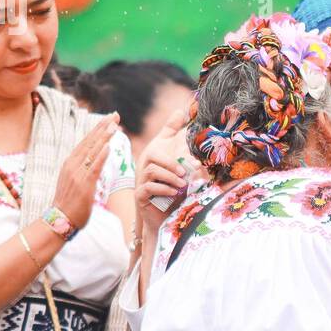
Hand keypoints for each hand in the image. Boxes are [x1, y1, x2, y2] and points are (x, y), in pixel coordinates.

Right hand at [52, 112, 119, 228]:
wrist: (59, 220)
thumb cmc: (69, 204)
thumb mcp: (75, 182)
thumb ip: (84, 170)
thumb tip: (94, 161)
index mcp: (70, 163)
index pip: (86, 142)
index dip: (98, 129)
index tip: (109, 119)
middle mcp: (72, 165)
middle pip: (89, 141)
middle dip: (103, 127)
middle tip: (115, 114)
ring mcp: (77, 174)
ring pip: (92, 151)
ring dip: (104, 137)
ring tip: (114, 125)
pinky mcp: (83, 184)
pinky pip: (93, 167)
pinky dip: (100, 156)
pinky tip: (108, 146)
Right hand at [134, 108, 197, 236]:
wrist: (165, 217)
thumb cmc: (174, 189)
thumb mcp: (181, 167)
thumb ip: (184, 149)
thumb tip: (183, 113)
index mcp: (155, 157)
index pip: (161, 142)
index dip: (174, 143)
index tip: (190, 153)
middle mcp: (145, 166)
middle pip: (153, 154)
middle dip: (171, 162)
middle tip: (186, 170)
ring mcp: (141, 180)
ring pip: (151, 171)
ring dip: (169, 176)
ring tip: (182, 184)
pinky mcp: (140, 195)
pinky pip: (148, 187)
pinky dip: (163, 189)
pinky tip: (174, 193)